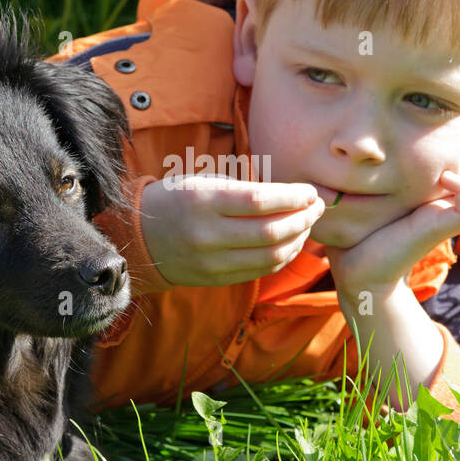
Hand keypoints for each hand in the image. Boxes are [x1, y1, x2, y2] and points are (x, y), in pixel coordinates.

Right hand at [140, 175, 325, 286]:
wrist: (141, 237)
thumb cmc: (178, 199)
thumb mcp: (204, 181)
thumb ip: (245, 190)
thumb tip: (293, 198)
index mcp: (204, 201)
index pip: (261, 201)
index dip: (293, 198)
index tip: (310, 192)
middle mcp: (208, 234)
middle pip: (271, 232)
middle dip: (303, 219)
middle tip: (317, 208)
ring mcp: (212, 261)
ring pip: (270, 256)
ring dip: (298, 240)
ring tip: (308, 224)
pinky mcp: (216, 279)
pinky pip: (260, 271)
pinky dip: (283, 257)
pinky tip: (292, 243)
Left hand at [324, 135, 459, 299]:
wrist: (357, 262)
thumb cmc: (370, 221)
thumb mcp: (392, 183)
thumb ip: (411, 162)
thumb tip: (419, 130)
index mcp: (449, 194)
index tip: (452, 134)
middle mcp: (457, 206)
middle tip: (446, 152)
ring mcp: (452, 218)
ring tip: (446, 167)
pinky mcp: (444, 230)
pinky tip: (444, 179)